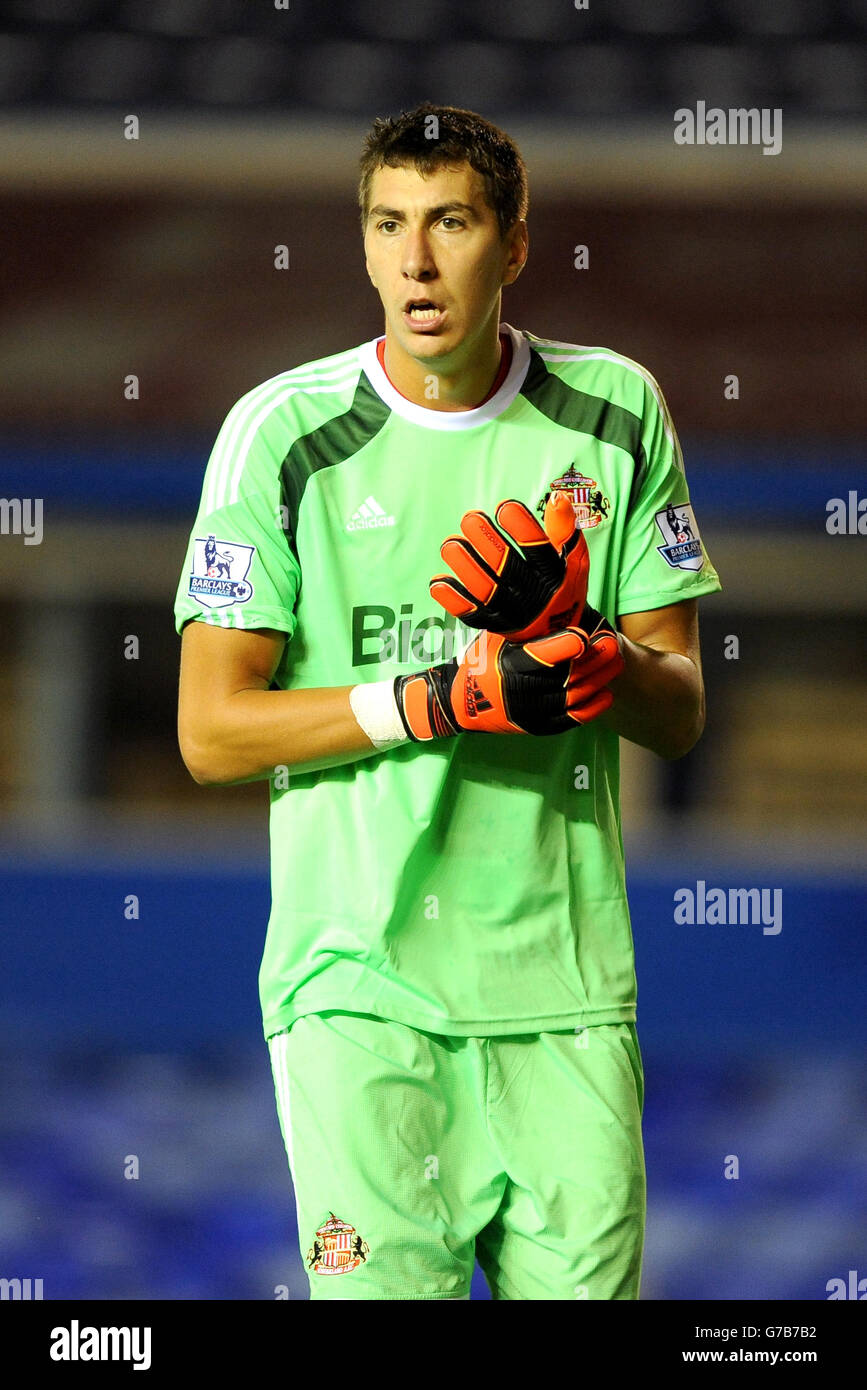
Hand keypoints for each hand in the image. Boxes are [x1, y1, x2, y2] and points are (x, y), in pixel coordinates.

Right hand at [393, 624, 621, 741]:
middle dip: (594, 658)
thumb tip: (555, 597)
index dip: (567, 645)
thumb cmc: (482, 662)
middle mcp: (523, 691)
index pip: (543, 656)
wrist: (462, 703)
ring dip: (600, 678)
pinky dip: (594, 707)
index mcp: (510, 665)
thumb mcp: (497, 637)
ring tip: (615, 661)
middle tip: (611, 642)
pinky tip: (607, 693)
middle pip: (568, 675)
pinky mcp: (539, 727)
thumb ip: (526, 625)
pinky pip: (573, 719)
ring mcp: (533, 712)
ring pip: (576, 695)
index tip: (584, 634)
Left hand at [429, 492, 590, 642]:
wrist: (557, 630)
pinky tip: (438, 582)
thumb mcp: (573, 558)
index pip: (540, 551)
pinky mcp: (494, 625)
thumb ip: (564, 529)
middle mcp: (534, 598)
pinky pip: (471, 614)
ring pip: (486, 592)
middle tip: (470, 518)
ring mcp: (512, 614)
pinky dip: (453, 600)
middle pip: (508, 569)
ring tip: (450, 544)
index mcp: (555, 577)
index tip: (504, 507)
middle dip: (488, 543)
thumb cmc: (562, 583)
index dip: (522, 528)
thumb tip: (558, 497)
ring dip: (466, 567)